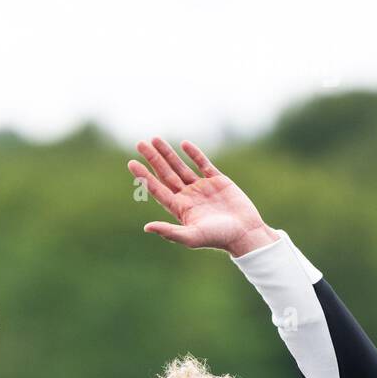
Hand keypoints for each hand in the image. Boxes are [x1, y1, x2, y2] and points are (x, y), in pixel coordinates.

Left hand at [128, 137, 278, 255]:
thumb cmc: (218, 238)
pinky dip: (194, 154)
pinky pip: (203, 163)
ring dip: (168, 153)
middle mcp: (188, 197)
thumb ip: (169, 232)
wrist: (245, 233)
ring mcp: (202, 188)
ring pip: (181, 166)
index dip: (144, 176)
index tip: (132, 163)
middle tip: (140, 143)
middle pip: (165, 174)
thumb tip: (147, 227)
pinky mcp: (218, 181)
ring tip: (155, 139)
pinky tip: (183, 144)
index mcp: (180, 209)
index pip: (157, 189)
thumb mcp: (192, 237)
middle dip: (153, 159)